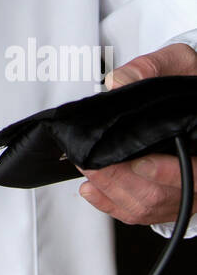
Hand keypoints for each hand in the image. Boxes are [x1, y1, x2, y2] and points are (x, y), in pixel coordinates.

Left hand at [77, 43, 196, 224]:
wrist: (191, 87)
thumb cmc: (188, 78)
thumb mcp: (176, 62)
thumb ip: (149, 70)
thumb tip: (118, 82)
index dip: (169, 172)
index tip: (140, 163)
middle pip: (165, 193)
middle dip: (123, 180)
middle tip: (92, 162)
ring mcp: (187, 188)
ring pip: (151, 206)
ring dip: (113, 192)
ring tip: (88, 170)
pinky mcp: (169, 197)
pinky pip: (144, 212)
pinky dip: (113, 204)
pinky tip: (93, 190)